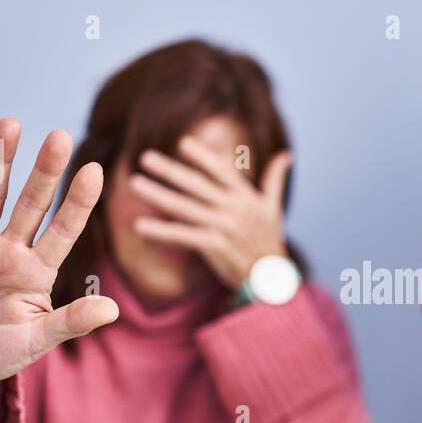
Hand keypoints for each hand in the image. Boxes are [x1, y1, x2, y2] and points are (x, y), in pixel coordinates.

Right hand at [0, 119, 118, 392]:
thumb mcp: (36, 341)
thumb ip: (71, 322)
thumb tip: (114, 309)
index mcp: (39, 270)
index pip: (65, 229)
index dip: (78, 201)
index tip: (95, 170)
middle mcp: (12, 249)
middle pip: (32, 203)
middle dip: (45, 171)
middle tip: (60, 136)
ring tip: (10, 123)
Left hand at [128, 138, 290, 288]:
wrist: (272, 279)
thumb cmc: (269, 241)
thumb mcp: (273, 208)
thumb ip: (275, 179)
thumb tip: (286, 154)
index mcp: (246, 197)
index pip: (222, 170)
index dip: (203, 156)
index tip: (182, 143)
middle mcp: (235, 208)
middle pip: (196, 185)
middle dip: (170, 170)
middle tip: (145, 157)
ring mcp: (225, 227)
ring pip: (185, 207)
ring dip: (158, 194)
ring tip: (135, 183)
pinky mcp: (215, 247)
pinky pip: (183, 236)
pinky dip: (161, 231)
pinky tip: (140, 225)